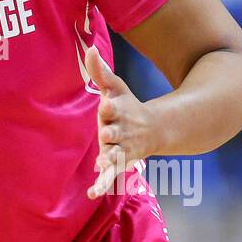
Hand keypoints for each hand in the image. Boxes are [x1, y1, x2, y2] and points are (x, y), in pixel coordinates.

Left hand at [84, 45, 155, 198]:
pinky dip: (103, 185)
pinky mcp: (118, 163)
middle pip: (114, 133)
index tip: (106, 104)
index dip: (110, 107)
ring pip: (114, 156)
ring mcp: (121, 149)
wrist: (151, 130)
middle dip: (111, 134)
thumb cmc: (127, 105)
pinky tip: (92, 194)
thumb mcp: (115, 87)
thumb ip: (100, 70)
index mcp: (119, 111)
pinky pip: (110, 176)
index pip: (113, 108)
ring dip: (109, 160)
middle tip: (106, 135)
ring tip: (102, 167)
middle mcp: (121, 131)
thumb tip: (90, 47)